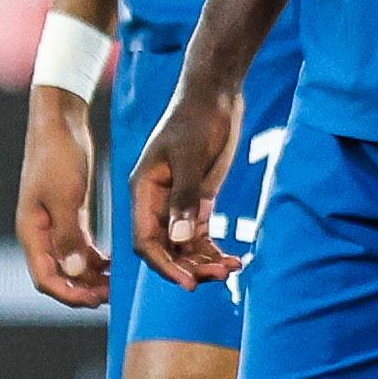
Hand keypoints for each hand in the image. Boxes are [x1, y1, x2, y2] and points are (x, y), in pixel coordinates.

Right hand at [16, 87, 109, 307]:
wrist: (60, 124)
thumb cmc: (59, 156)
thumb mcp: (66, 197)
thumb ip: (68, 235)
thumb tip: (72, 273)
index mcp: (31, 231)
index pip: (45, 278)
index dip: (69, 294)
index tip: (97, 302)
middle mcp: (39, 232)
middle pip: (58, 276)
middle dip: (82, 289)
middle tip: (114, 297)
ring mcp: (52, 224)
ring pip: (70, 264)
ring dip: (91, 277)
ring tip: (117, 285)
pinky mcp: (68, 214)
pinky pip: (78, 247)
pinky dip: (93, 259)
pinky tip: (114, 264)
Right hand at [129, 73, 247, 287]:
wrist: (216, 95)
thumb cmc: (197, 119)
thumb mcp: (191, 158)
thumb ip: (185, 198)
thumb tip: (179, 239)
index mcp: (143, 192)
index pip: (146, 240)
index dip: (165, 265)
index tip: (189, 283)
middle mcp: (156, 202)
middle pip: (166, 248)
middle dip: (189, 266)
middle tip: (220, 277)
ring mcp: (177, 202)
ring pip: (184, 245)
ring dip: (204, 261)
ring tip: (232, 270)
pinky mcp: (198, 199)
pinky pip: (200, 234)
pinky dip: (214, 249)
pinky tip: (234, 260)